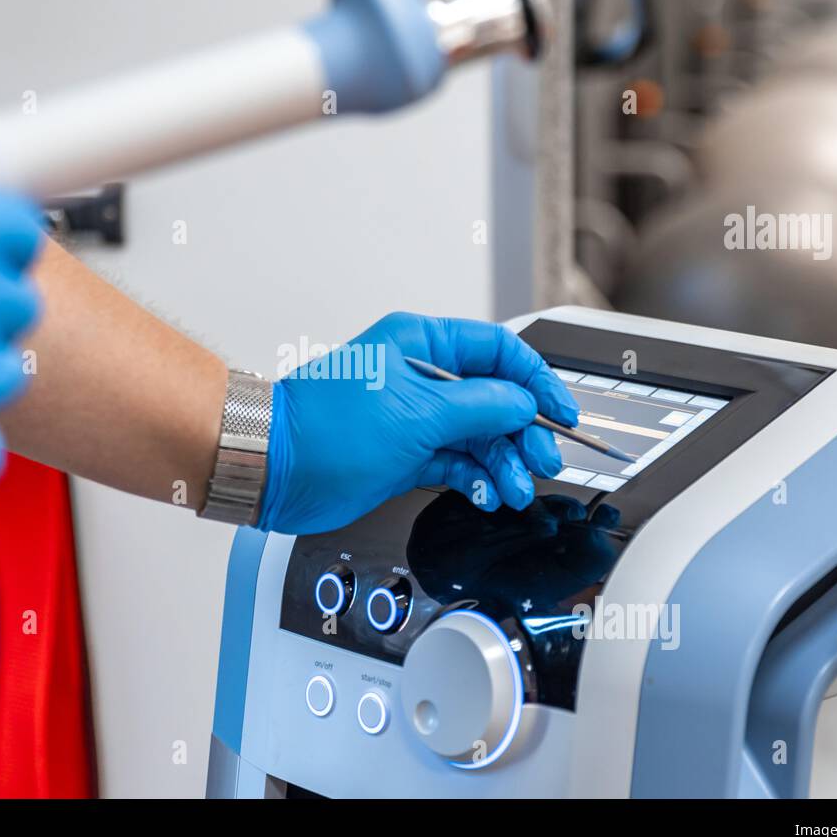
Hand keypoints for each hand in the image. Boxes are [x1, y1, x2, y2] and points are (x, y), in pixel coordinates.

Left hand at [258, 312, 579, 534]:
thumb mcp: (418, 413)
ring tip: (514, 488)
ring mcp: (414, 417)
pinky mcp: (405, 454)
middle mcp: (422, 377)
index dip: (536, 381)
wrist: (275, 468)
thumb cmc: (326, 428)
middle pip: (495, 397)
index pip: (499, 352)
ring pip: (478, 435)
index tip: (561, 412)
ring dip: (502, 462)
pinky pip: (456, 461)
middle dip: (523, 431)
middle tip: (542, 460)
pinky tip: (485, 492)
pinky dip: (474, 477)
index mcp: (422, 343)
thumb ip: (480, 408)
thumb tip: (522, 405)